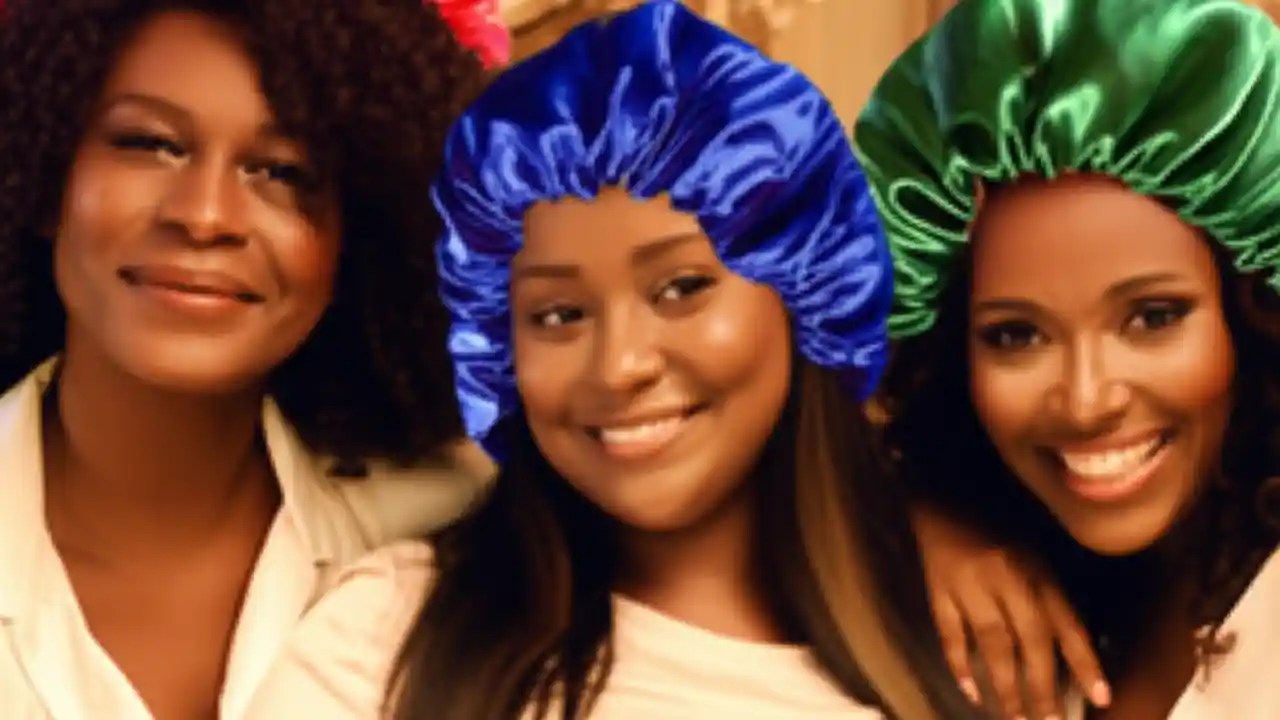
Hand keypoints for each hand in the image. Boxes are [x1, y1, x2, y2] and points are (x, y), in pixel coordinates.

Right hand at [911, 503, 1111, 719]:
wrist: (940, 489)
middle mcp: (1008, 579)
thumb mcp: (1032, 549)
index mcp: (1037, 569)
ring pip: (993, 645)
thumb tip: (1069, 646)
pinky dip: (959, 665)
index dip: (1085, 662)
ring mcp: (970, 584)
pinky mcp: (937, 587)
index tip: (1102, 699)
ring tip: (1015, 719)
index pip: (1066, 624)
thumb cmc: (992, 522)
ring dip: (1005, 687)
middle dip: (1042, 688)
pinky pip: (950, 632)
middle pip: (1031, 642)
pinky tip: (971, 693)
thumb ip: (1046, 592)